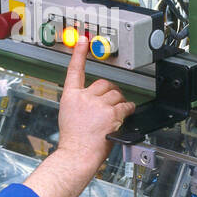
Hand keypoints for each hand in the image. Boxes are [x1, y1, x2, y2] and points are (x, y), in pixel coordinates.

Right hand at [57, 33, 135, 169]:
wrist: (76, 155)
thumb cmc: (73, 141)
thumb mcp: (68, 116)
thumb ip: (80, 104)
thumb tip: (92, 101)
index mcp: (71, 97)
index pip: (75, 70)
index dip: (80, 54)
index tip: (84, 41)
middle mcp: (84, 98)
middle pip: (103, 83)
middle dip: (109, 92)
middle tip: (110, 102)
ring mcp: (98, 105)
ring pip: (116, 94)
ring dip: (119, 102)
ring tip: (117, 112)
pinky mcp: (111, 114)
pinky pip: (125, 106)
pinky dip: (129, 109)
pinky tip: (126, 114)